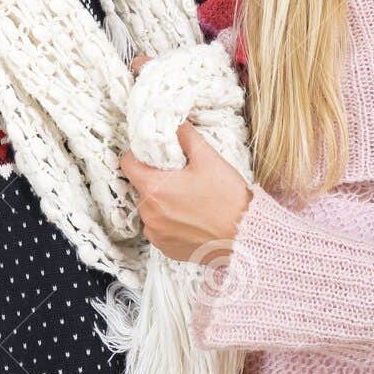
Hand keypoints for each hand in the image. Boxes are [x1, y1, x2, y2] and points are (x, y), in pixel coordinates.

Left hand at [119, 122, 252, 261]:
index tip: (156, 155)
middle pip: (141, 186)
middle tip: (181, 177)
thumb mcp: (208, 159)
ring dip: (162, 202)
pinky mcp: (166, 248)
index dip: (140, 155)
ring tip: (190, 199)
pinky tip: (191, 218)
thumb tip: (176, 125)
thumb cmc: (228, 199)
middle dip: (156, 179)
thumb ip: (186, 137)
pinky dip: (169, 222)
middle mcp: (149, 213)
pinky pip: (159, 228)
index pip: (128, 164)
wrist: (246, 237)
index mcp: (153, 188)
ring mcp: (156, 233)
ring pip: (150, 208)